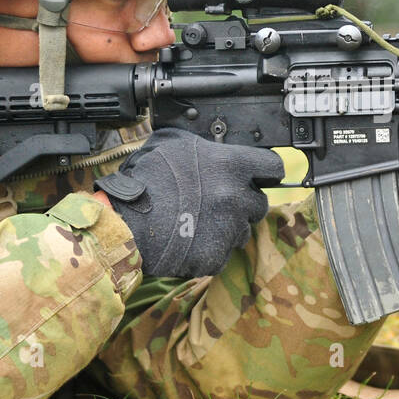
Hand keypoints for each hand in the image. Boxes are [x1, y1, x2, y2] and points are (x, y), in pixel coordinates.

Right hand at [95, 128, 285, 278]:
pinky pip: (222, 253)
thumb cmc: (146, 178)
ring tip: (199, 221)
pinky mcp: (216, 257)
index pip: (273, 167)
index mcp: (231, 165)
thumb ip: (203, 143)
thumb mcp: (174, 142)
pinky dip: (210, 248)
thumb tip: (213, 144)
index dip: (265, 171)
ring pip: (242, 230)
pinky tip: (189, 238)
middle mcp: (236, 197)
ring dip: (228, 226)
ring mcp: (228, 229)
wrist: (125, 220)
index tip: (260, 175)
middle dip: (243, 201)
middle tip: (218, 201)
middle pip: (259, 202)